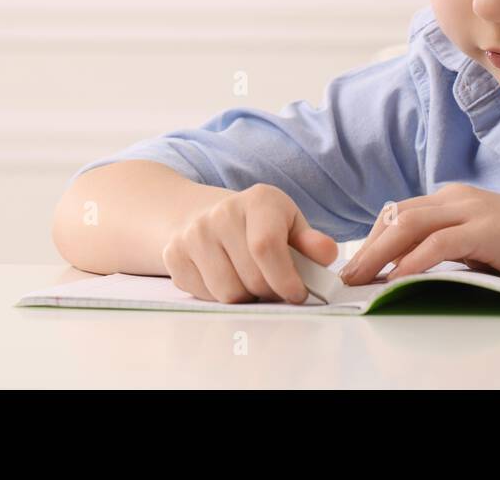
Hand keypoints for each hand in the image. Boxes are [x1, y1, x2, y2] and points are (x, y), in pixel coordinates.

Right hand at [161, 182, 337, 303]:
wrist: (204, 214)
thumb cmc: (258, 223)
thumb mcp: (289, 223)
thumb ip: (310, 242)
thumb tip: (326, 253)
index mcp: (258, 200)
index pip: (266, 247)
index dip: (285, 279)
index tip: (297, 294)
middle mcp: (221, 213)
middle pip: (250, 278)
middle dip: (269, 293)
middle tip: (274, 289)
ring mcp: (193, 234)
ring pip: (226, 294)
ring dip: (245, 298)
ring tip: (251, 282)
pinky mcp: (173, 255)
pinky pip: (204, 297)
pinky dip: (220, 298)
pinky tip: (227, 278)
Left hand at [338, 183, 499, 288]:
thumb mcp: (482, 244)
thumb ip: (451, 247)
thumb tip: (414, 269)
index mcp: (455, 198)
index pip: (401, 213)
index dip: (374, 239)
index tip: (357, 265)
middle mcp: (457, 197)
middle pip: (397, 217)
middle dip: (367, 247)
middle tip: (345, 275)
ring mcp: (471, 210)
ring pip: (409, 225)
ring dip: (379, 254)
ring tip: (359, 278)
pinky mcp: (485, 229)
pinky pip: (438, 243)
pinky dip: (412, 261)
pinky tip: (395, 279)